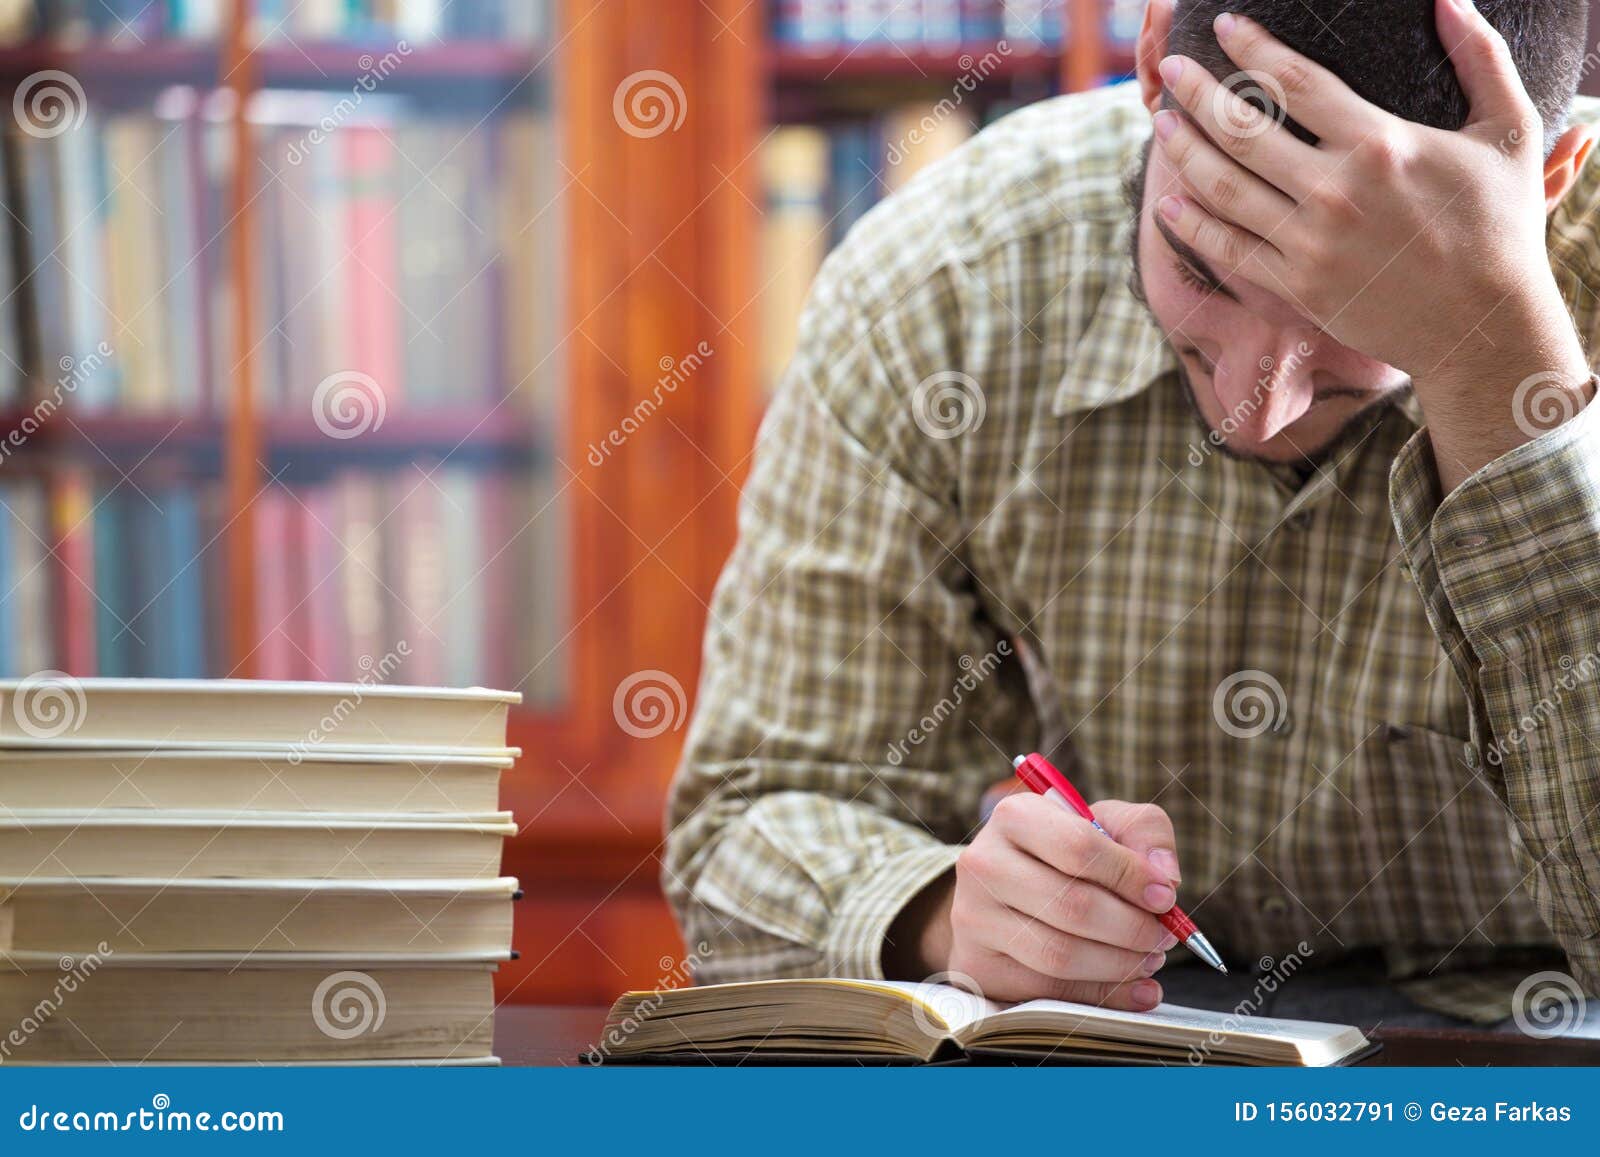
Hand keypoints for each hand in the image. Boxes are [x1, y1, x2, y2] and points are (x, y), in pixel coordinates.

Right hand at [895, 793, 1182, 1010]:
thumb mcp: (1105, 823)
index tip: (1166, 896)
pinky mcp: (976, 965)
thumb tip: (1165, 878)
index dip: (1131, 876)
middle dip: (1133, 928)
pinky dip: (1103, 995)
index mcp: (1015, 816)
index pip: (1079, 848)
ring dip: (1120, 964)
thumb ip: (1144, 832)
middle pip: (1073, 906)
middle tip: (1164, 936)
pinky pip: (1047, 991)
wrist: (1003, 889)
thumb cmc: (1065, 852)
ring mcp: (973, 918)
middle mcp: (983, 864)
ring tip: (1150, 959)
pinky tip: (1136, 989)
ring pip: (1060, 954)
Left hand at [1151, 1, 1589, 474]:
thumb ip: (1481, 56)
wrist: (1484, 325)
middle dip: (1198, 91)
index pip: (1295, 80)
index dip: (1252, 48)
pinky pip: (1228, 248)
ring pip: (1224, 188)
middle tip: (1172, 67)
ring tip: (1161, 122)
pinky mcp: (1297, 286)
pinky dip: (1190, 224)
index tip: (1223, 27)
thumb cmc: (1500, 225)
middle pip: (1243, 130)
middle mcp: (1335, 190)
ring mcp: (1310, 242)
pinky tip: (1167, 200)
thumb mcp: (1509, 131)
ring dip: (1184, 150)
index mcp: (1380, 142)